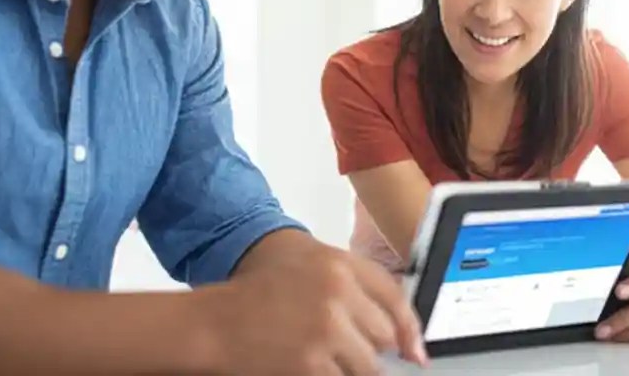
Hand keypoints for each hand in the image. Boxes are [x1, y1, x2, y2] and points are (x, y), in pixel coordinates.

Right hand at [206, 236, 428, 374]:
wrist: (215, 323)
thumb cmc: (255, 294)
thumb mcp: (307, 266)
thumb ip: (349, 287)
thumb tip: (393, 328)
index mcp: (339, 264)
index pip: (395, 297)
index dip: (409, 329)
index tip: (413, 351)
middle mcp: (338, 293)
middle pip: (385, 335)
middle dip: (373, 350)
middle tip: (350, 354)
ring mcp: (327, 329)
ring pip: (369, 365)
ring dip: (355, 370)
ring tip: (328, 362)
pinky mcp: (313, 363)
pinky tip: (317, 370)